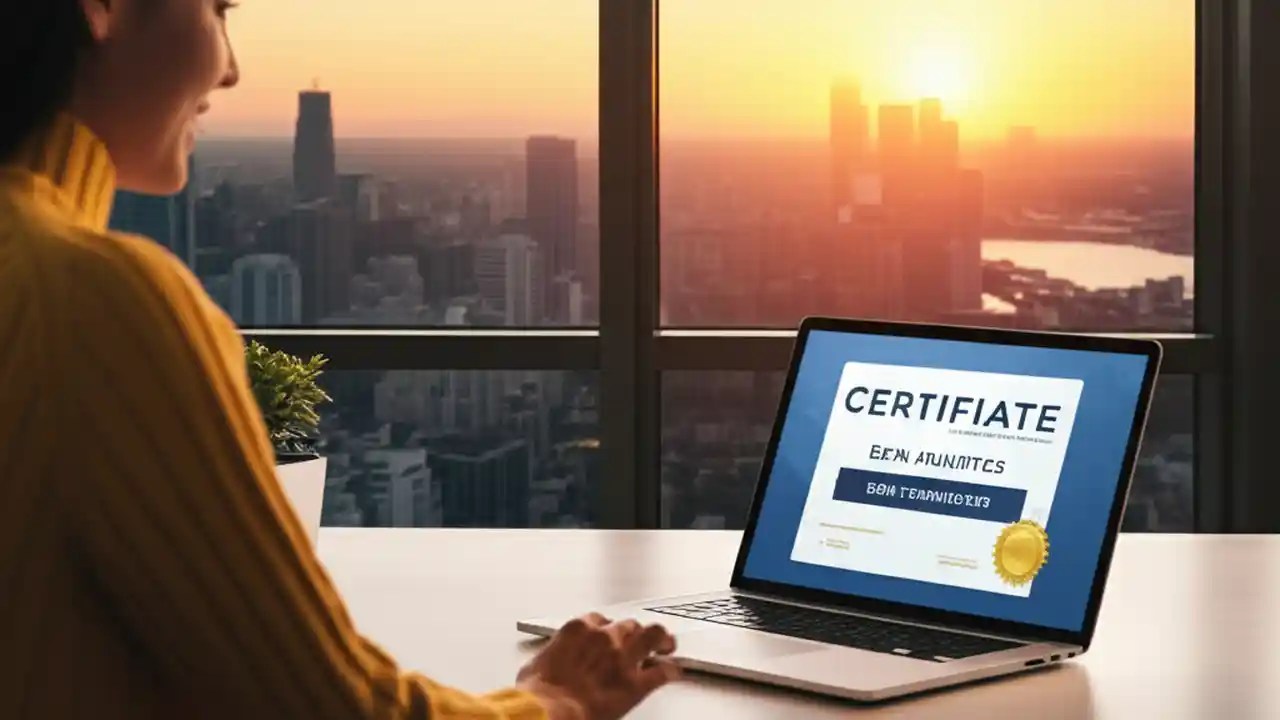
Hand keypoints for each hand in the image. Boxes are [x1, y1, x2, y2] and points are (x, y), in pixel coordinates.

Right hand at [517, 613, 680, 719]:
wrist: (548, 710)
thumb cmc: (537, 693)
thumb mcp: (537, 665)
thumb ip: (555, 656)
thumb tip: (550, 666)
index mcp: (578, 630)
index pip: (600, 620)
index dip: (608, 628)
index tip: (610, 633)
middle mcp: (604, 638)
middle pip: (629, 625)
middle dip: (636, 633)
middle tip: (642, 639)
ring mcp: (623, 659)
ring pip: (653, 636)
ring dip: (662, 640)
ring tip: (668, 644)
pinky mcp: (636, 683)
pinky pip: (662, 672)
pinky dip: (670, 671)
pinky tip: (674, 672)